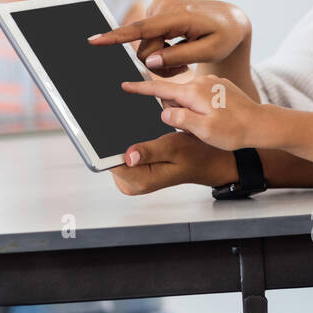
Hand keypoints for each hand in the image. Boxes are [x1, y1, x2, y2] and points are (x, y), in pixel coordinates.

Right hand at [87, 0, 249, 76]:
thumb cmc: (224, 35)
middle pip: (145, 49)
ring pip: (145, 48)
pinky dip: (161, 51)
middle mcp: (162, 8)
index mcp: (178, 16)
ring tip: (184, 61)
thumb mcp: (210, 51)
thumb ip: (180, 56)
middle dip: (159, 65)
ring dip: (162, 60)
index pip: (143, 28)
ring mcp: (157, 9)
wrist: (229, 19)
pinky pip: (147, 41)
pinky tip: (178, 50)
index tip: (94, 41)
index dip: (117, 37)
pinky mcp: (155, 13)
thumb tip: (150, 62)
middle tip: (183, 70)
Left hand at [108, 131, 237, 195]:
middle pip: (109, 156)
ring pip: (114, 154)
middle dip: (117, 139)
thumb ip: (149, 151)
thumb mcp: (174, 147)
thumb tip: (128, 156)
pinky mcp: (132, 172)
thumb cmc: (194, 156)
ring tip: (144, 133)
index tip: (109, 127)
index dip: (107, 143)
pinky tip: (142, 137)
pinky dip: (129, 142)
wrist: (205, 162)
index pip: (108, 161)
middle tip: (137, 128)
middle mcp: (132, 184)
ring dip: (124, 140)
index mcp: (140, 181)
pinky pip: (122, 154)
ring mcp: (131, 179)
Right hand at [120, 73, 277, 151]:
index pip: (159, 87)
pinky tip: (214, 119)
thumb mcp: (202, 130)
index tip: (124, 85)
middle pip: (173, 94)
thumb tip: (164, 111)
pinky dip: (199, 107)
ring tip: (207, 125)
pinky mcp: (219, 87)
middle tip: (192, 128)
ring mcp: (211, 83)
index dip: (140, 88)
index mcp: (193, 91)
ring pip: (187, 96)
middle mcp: (200, 82)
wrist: (262, 125)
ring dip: (188, 110)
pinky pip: (200, 95)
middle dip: (174, 109)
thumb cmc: (234, 130)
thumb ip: (179, 119)